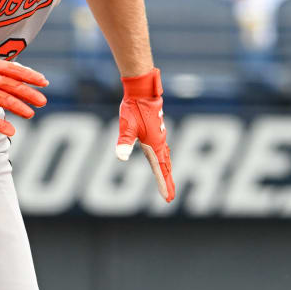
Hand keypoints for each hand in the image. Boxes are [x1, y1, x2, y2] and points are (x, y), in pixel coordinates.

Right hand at [0, 49, 47, 136]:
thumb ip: (4, 69)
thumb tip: (24, 72)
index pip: (17, 71)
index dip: (32, 77)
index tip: (44, 83)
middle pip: (13, 86)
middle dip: (29, 94)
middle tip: (42, 101)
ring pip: (4, 100)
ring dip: (19, 107)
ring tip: (30, 114)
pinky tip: (10, 130)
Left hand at [116, 68, 174, 201]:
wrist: (141, 90)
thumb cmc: (133, 108)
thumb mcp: (126, 127)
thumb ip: (124, 143)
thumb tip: (120, 158)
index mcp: (154, 145)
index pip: (160, 169)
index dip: (164, 184)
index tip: (168, 199)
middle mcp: (160, 142)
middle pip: (166, 166)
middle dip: (167, 182)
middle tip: (170, 198)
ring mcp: (159, 135)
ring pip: (165, 157)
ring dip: (166, 171)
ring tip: (168, 181)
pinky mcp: (155, 129)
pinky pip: (163, 149)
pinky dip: (164, 159)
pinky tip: (162, 158)